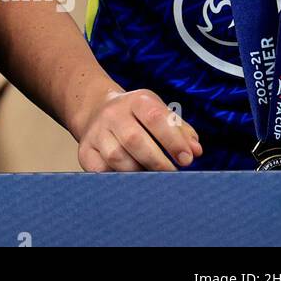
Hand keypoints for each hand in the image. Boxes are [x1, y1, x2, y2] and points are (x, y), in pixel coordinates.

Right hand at [73, 87, 201, 170]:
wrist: (96, 109)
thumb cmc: (138, 117)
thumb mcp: (160, 113)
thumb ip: (181, 131)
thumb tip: (195, 150)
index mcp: (136, 101)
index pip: (155, 117)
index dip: (173, 140)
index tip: (187, 159)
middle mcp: (113, 114)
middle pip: (134, 140)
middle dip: (158, 162)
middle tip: (172, 175)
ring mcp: (96, 132)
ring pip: (117, 157)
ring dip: (138, 172)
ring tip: (151, 177)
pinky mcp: (85, 150)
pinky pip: (101, 170)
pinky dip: (117, 178)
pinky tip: (130, 179)